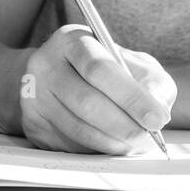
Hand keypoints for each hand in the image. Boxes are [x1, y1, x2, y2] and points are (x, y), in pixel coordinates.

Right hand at [20, 24, 175, 153]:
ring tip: (132, 143)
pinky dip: (95, 149)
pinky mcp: (31, 123)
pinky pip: (67, 144)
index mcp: (71, 41)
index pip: (100, 69)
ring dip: (111, 142)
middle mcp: (45, 65)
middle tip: (146, 137)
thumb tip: (158, 108)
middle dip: (123, 125)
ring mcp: (33, 95)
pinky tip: (109, 143)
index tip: (157, 119)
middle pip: (86, 102)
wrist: (56, 76)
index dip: (131, 97)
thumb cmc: (102, 69)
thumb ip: (151, 80)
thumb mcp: (130, 62)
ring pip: (76, 129)